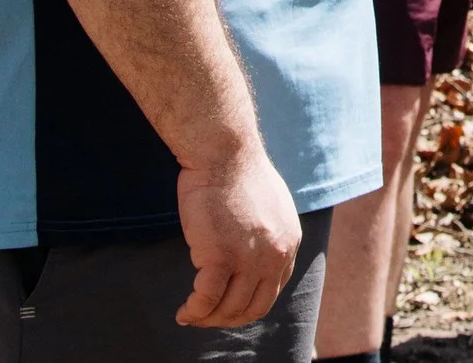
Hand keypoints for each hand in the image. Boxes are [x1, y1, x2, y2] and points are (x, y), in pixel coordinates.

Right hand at [174, 144, 299, 327]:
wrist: (224, 153)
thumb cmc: (237, 173)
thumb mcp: (269, 207)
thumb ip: (267, 234)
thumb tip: (252, 255)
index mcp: (288, 243)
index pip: (271, 291)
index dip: (246, 306)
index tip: (226, 307)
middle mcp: (275, 255)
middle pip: (253, 307)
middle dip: (228, 319)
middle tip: (206, 317)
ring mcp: (250, 259)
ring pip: (228, 308)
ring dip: (207, 318)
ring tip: (191, 316)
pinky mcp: (220, 257)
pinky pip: (206, 299)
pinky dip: (193, 311)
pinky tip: (183, 312)